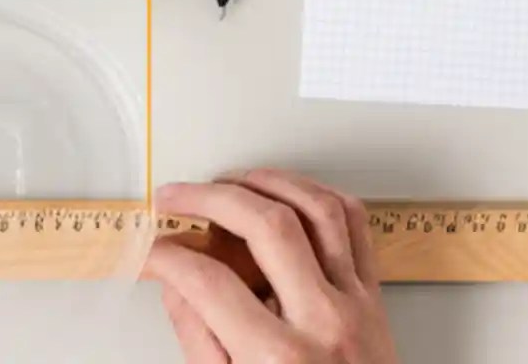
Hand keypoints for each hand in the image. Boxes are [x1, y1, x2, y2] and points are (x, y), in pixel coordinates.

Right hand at [145, 170, 397, 363]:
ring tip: (228, 181)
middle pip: (267, 226)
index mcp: (280, 360)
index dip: (169, 258)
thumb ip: (200, 339)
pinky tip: (285, 193)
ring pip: (317, 209)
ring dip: (267, 181)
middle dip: (211, 197)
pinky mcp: (374, 296)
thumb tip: (176, 282)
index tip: (152, 251)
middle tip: (176, 197)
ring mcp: (356, 304)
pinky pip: (354, 223)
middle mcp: (324, 322)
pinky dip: (317, 194)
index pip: (210, 283)